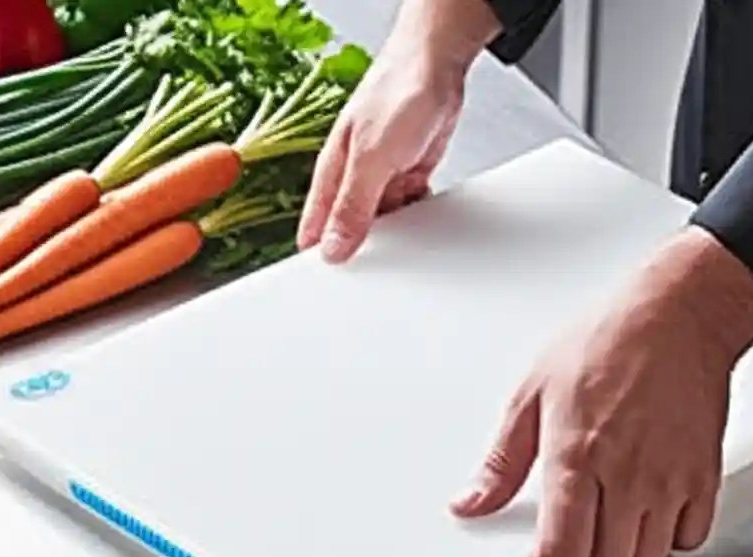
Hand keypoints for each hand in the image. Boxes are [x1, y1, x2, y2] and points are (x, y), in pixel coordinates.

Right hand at [297, 0, 500, 262]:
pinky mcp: (409, 174)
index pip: (314, 231)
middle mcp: (354, 180)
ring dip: (395, 237)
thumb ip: (353, 206)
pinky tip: (423, 224)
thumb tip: (333, 247)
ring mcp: (382, 179)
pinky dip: (417, 219)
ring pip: (383, 224)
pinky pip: (410, 210)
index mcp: (331, 176)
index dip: (318, 262)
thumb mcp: (371, 158)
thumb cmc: (397, 91)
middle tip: (373, 285)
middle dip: (361, 254)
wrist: (438, 65)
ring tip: (404, 251)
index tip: (324, 294)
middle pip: (350, 232)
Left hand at [451, 228, 752, 556]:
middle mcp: (626, 475)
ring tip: (612, 522)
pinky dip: (670, 536)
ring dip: (627, 555)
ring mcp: (670, 479)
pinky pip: (690, 539)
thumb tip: (471, 502)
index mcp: (575, 457)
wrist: (677, 315)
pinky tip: (650, 508)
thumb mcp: (532, 392)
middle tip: (576, 538)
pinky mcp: (705, 474)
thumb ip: (501, 460)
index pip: (563, 554)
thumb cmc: (606, 342)